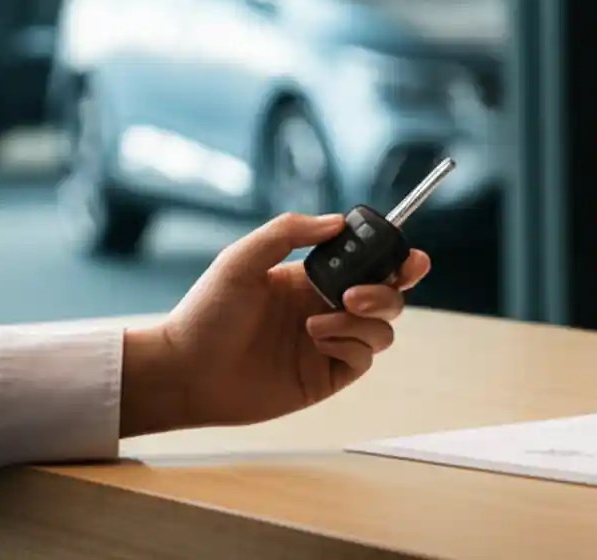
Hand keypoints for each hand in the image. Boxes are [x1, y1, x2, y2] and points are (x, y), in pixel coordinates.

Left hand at [120, 212, 430, 435]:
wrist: (186, 371)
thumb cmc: (206, 313)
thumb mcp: (242, 259)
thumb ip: (288, 232)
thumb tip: (337, 221)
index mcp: (312, 277)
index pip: (368, 263)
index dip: (397, 259)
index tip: (410, 257)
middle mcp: (328, 307)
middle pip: (389, 295)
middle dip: (389, 290)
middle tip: (356, 295)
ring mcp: (331, 342)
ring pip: (382, 328)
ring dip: (361, 320)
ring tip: (316, 324)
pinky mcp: (328, 375)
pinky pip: (364, 357)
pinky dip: (351, 344)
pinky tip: (316, 341)